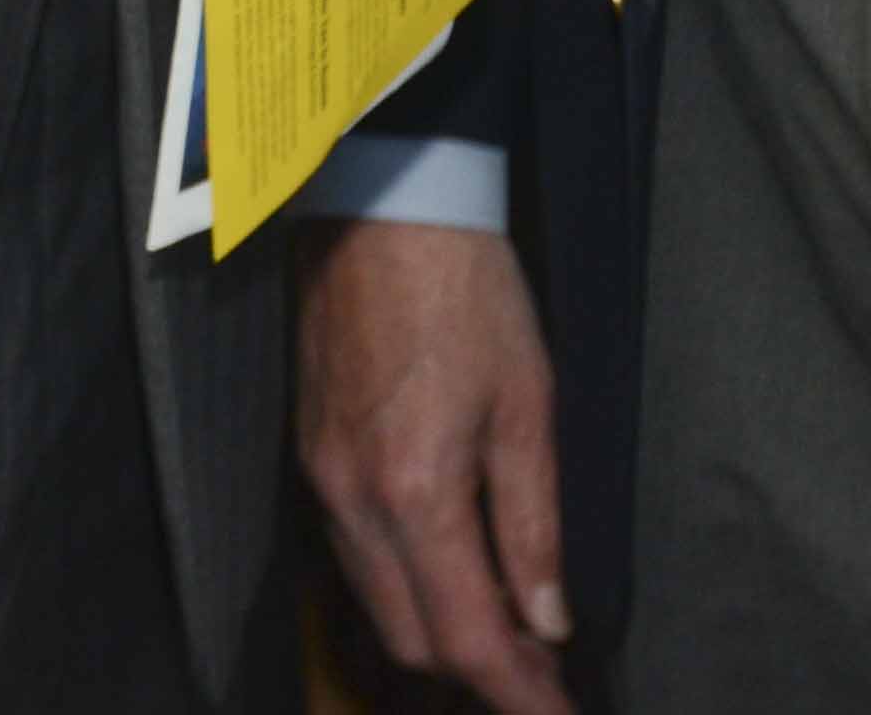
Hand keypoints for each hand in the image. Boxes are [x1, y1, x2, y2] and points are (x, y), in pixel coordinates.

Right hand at [303, 215, 571, 714]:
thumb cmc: (467, 290)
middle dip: (482, 672)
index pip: (467, 637)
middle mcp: (354, 501)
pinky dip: (406, 587)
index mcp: (416, 489)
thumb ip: (535, 525)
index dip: (520, 694)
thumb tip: (549, 620)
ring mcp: (322, 482)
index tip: (561, 714)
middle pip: (414, 642)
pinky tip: (455, 570)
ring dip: (442, 633)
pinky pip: (355, 559)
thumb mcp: (529, 404)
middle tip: (547, 669)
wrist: (382, 206)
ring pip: (379, 607)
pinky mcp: (310, 459)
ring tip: (513, 627)